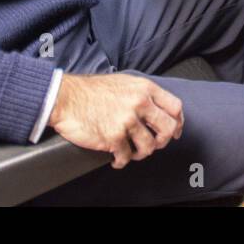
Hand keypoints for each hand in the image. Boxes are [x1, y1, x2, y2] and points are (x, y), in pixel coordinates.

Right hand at [48, 73, 183, 167]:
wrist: (66, 98)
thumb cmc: (91, 90)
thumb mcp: (124, 82)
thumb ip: (142, 93)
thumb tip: (156, 108)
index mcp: (144, 88)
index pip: (175, 107)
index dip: (178, 122)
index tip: (175, 131)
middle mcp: (139, 103)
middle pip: (168, 129)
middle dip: (163, 141)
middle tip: (154, 144)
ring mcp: (127, 120)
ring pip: (149, 146)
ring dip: (141, 153)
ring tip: (132, 152)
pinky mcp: (113, 137)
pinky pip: (127, 156)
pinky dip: (122, 161)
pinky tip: (116, 159)